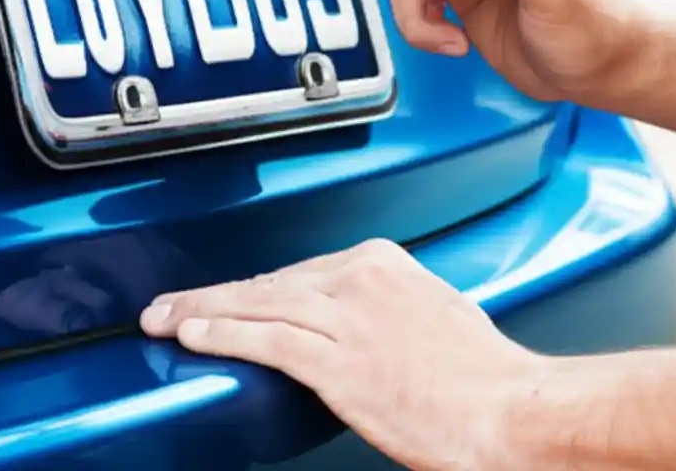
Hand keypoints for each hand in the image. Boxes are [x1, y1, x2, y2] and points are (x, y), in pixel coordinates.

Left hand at [140, 239, 544, 470]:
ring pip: (253, 306)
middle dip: (212, 297)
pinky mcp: (336, 360)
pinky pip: (263, 340)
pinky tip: (191, 336)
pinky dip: (221, 335)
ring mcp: (344, 318)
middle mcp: (358, 279)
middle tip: (170, 304)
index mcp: (380, 264)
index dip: (250, 290)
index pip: (295, 272)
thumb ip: (388, 305)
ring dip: (197, 313)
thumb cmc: (484, 376)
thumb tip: (362, 319)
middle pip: (266, 284)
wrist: (512, 411)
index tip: (223, 299)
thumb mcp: (435, 313)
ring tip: (163, 319)